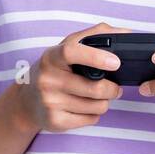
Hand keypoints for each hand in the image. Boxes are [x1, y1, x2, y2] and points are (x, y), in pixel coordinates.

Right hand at [16, 22, 131, 132]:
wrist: (27, 101)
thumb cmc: (55, 69)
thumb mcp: (68, 47)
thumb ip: (97, 35)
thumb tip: (127, 32)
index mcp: (51, 57)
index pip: (71, 52)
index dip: (96, 57)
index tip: (116, 62)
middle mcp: (47, 79)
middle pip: (95, 88)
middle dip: (113, 88)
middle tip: (114, 86)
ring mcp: (50, 102)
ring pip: (97, 106)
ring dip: (104, 102)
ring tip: (96, 97)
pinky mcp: (55, 121)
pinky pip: (91, 120)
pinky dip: (94, 114)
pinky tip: (84, 108)